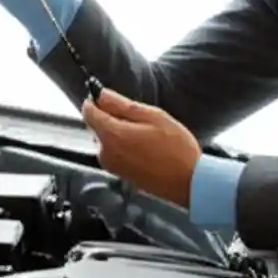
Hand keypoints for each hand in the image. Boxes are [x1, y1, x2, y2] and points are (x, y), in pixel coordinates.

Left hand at [82, 88, 201, 207]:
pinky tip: (146, 149)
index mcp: (111, 135)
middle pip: (97, 125)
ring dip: (120, 132)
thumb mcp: (152, 116)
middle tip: (141, 119)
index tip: (108, 97)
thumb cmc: (176, 148)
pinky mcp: (119, 174)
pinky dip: (125, 146)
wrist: (189, 182)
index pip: (88, 111)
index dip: (96, 100)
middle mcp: (105, 152)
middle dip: (112, 117)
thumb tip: (101, 94)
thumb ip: (122, 105)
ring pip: (106, 139)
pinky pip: (114, 152)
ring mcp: (111, 166)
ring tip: (147, 136)